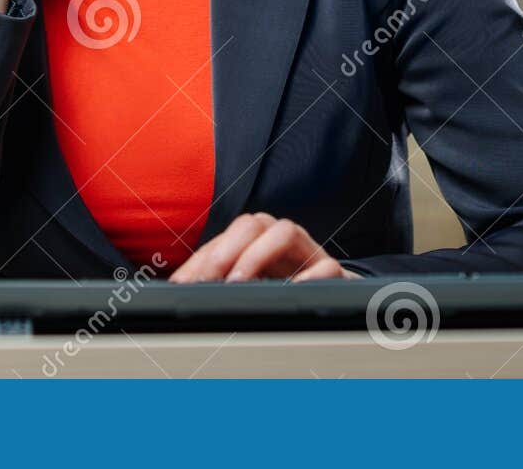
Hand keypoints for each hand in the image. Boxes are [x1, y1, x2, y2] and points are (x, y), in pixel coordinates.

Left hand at [168, 213, 359, 282]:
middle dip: (224, 251)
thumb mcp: (251, 286)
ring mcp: (309, 253)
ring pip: (285, 232)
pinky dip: (308, 276)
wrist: (341, 298)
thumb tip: (181, 292)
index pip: (224, 238)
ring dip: (257, 256)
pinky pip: (326, 265)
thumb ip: (221, 282)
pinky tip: (289, 292)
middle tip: (208, 282)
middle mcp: (281, 241)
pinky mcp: (335, 273)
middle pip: (252, 224)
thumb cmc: (288, 289)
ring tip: (239, 284)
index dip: (201, 259)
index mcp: (258, 241)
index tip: (184, 284)